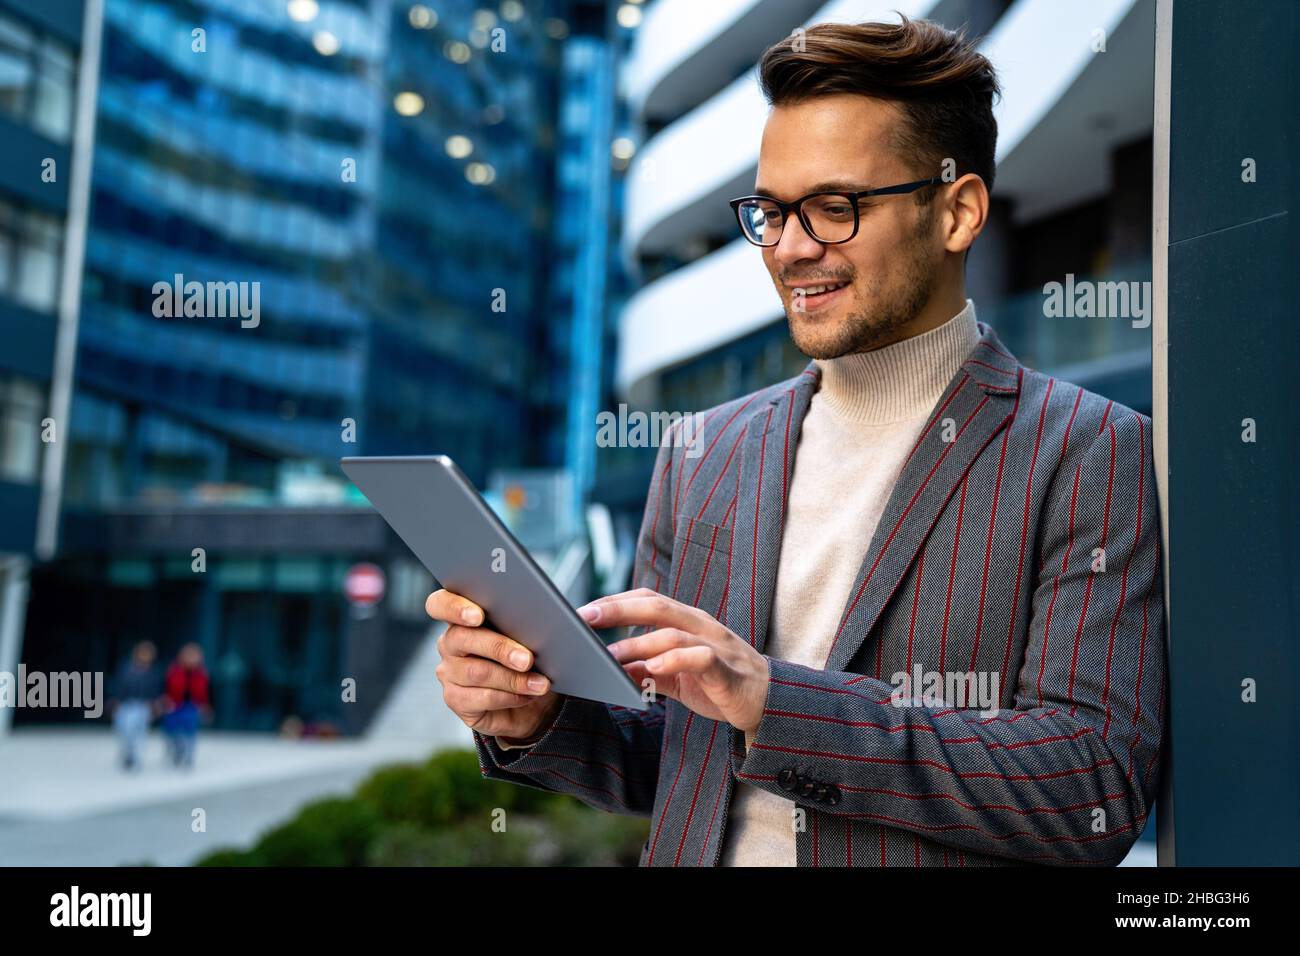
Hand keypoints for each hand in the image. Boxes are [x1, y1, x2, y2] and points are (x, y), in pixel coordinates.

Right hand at [427, 588, 563, 741]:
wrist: (535, 700)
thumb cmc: (534, 656)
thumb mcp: (542, 633)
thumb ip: (550, 618)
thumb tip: (579, 613)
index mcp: (463, 615)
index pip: (440, 603)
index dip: (454, 607)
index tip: (477, 615)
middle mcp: (450, 642)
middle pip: (461, 638)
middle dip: (499, 647)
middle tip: (528, 658)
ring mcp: (449, 672)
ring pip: (476, 672)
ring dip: (513, 678)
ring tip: (541, 682)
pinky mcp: (456, 700)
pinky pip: (479, 698)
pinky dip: (508, 696)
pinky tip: (527, 695)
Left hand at [581, 588, 769, 734]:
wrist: (768, 703)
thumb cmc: (719, 685)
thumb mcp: (676, 678)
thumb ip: (646, 671)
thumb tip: (609, 669)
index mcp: (688, 622)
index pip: (648, 600)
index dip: (614, 601)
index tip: (581, 611)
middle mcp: (701, 626)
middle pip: (656, 606)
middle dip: (618, 609)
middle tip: (585, 618)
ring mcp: (716, 645)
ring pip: (673, 633)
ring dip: (638, 644)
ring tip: (608, 657)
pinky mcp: (727, 671)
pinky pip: (700, 659)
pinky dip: (675, 661)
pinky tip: (653, 669)